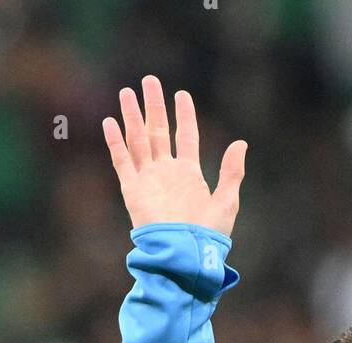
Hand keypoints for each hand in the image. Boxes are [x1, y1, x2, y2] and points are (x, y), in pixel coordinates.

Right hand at [102, 78, 245, 237]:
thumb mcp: (227, 201)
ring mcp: (149, 180)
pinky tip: (110, 121)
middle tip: (149, 80)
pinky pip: (122, 161)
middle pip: (158, 132)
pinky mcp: (133, 190)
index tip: (181, 95)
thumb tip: (241, 143)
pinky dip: (116, 142)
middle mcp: (167, 174)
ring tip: (127, 92)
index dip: (184, 116)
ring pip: (138, 140)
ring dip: (132, 116)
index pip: (186, 137)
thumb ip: (232, 172)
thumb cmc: (208, 235)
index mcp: (190, 175)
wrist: (185, 254)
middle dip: (153, 106)